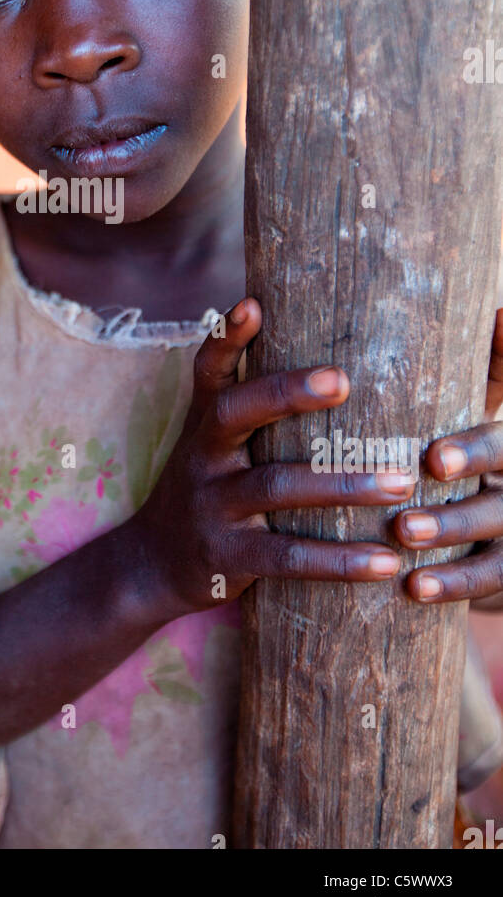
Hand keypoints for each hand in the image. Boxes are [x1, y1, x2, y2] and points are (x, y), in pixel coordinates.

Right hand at [132, 298, 414, 616]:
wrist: (151, 564)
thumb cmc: (206, 490)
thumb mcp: (212, 443)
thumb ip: (252, 406)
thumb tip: (324, 357)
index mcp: (204, 424)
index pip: (209, 370)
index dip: (227, 338)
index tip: (250, 304)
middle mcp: (202, 457)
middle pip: (236, 413)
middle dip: (287, 393)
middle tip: (343, 379)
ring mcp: (211, 507)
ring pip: (275, 486)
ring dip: (342, 484)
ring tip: (400, 483)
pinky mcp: (226, 557)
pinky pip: (286, 557)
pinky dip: (338, 561)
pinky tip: (384, 563)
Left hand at [393, 307, 502, 609]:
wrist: (500, 515)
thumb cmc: (478, 442)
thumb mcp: (483, 402)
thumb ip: (494, 361)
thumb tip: (496, 305)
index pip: (502, 447)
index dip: (473, 453)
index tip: (433, 459)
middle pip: (498, 503)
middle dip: (453, 510)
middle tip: (405, 517)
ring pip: (490, 546)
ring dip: (447, 545)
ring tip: (403, 542)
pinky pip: (486, 583)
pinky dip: (453, 586)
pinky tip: (414, 590)